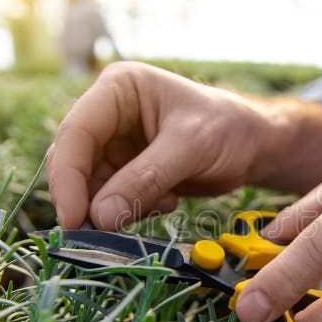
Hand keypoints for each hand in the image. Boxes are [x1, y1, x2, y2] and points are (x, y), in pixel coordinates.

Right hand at [47, 62, 287, 228]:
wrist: (253, 146)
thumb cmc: (228, 129)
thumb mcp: (190, 148)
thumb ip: (145, 179)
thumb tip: (100, 217)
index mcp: (118, 89)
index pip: (75, 133)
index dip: (67, 178)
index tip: (72, 218)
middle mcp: (108, 115)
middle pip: (74, 163)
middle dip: (88, 199)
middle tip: (103, 231)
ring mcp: (115, 145)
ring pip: (90, 188)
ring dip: (116, 208)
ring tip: (162, 203)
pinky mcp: (125, 172)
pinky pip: (111, 201)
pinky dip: (133, 210)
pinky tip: (169, 200)